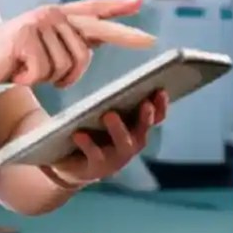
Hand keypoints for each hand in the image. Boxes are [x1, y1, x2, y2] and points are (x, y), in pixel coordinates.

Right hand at [0, 0, 154, 90]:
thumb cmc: (6, 60)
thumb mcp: (42, 49)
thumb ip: (68, 42)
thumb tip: (96, 41)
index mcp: (55, 17)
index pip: (91, 9)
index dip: (116, 7)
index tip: (139, 3)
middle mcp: (50, 14)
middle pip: (94, 35)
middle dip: (122, 37)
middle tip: (149, 40)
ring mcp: (38, 23)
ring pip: (70, 65)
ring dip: (51, 78)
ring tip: (28, 71)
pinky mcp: (25, 37)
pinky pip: (46, 72)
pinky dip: (31, 80)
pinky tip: (16, 72)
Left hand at [46, 90, 170, 186]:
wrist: (71, 164)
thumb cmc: (93, 130)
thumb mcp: (105, 112)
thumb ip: (115, 98)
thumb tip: (116, 64)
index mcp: (136, 129)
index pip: (155, 116)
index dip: (161, 105)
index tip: (161, 89)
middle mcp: (130, 145)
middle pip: (142, 131)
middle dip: (146, 117)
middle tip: (145, 103)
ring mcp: (114, 159)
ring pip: (122, 145)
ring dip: (118, 129)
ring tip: (109, 114)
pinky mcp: (95, 168)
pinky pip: (93, 155)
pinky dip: (87, 144)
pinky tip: (78, 133)